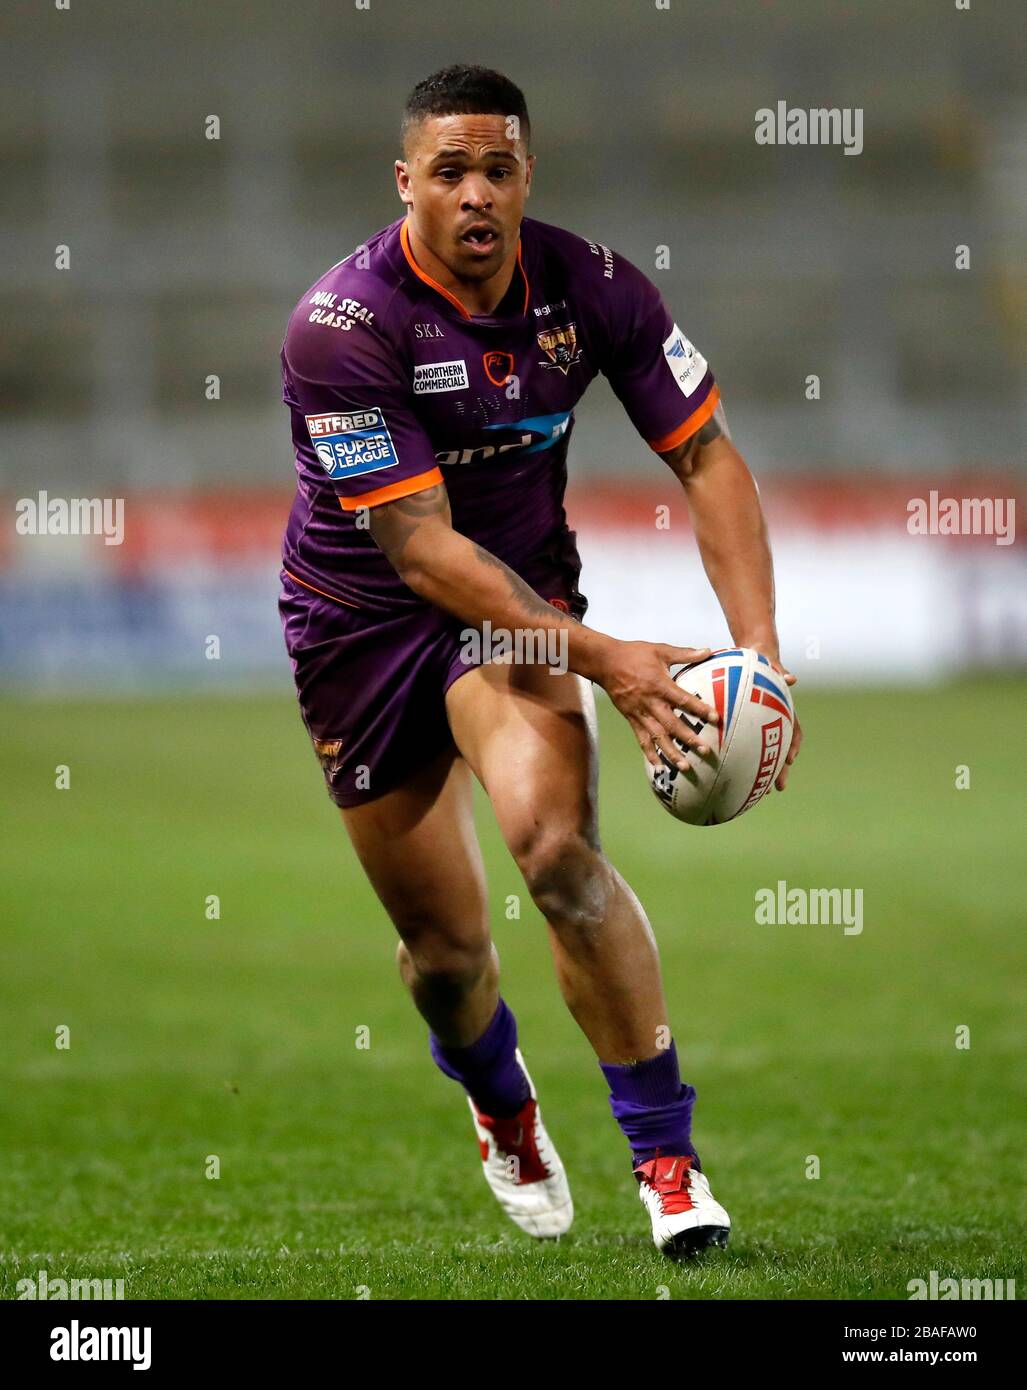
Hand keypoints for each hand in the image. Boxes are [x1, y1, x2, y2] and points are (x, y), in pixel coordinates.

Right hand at [593, 640, 717, 773]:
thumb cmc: (634, 654)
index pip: (683, 700)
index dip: (700, 709)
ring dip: (671, 753)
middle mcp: (650, 702)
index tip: (715, 718)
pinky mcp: (631, 718)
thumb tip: (708, 651)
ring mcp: (639, 713)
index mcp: (659, 685)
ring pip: (657, 737)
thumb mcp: (661, 650)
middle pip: (672, 724)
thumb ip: (685, 654)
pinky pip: (641, 739)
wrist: (605, 662)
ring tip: (685, 766)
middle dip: (689, 738)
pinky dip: (650, 754)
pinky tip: (659, 767)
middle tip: (705, 750)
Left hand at [745, 644, 801, 791]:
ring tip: (755, 792)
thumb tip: (792, 677)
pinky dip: (735, 758)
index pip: (793, 730)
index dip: (793, 745)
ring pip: (762, 753)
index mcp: (782, 708)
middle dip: (778, 770)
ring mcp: (760, 725)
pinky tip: (722, 772)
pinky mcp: (744, 725)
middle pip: (779, 750)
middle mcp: (774, 721)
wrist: (753, 654)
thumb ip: (779, 670)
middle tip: (775, 788)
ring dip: (761, 772)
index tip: (790, 758)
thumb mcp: (770, 662)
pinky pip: (740, 743)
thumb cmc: (761, 658)